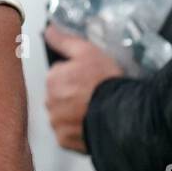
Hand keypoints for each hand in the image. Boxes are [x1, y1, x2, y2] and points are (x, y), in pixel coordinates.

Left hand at [44, 24, 123, 152]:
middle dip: (72, 96)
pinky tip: (93, 124)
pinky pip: (68, 134)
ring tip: (96, 111)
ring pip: (62, 115)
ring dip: (74, 114)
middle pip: (59, 96)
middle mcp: (49, 101)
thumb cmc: (107, 82)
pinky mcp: (64, 140)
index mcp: (52, 79)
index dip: (76, 76)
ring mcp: (56, 122)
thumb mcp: (88, 52)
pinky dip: (78, 131)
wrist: (123, 115)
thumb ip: (64, 40)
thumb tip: (48, 30)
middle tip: (94, 96)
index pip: (59, 75)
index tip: (90, 80)